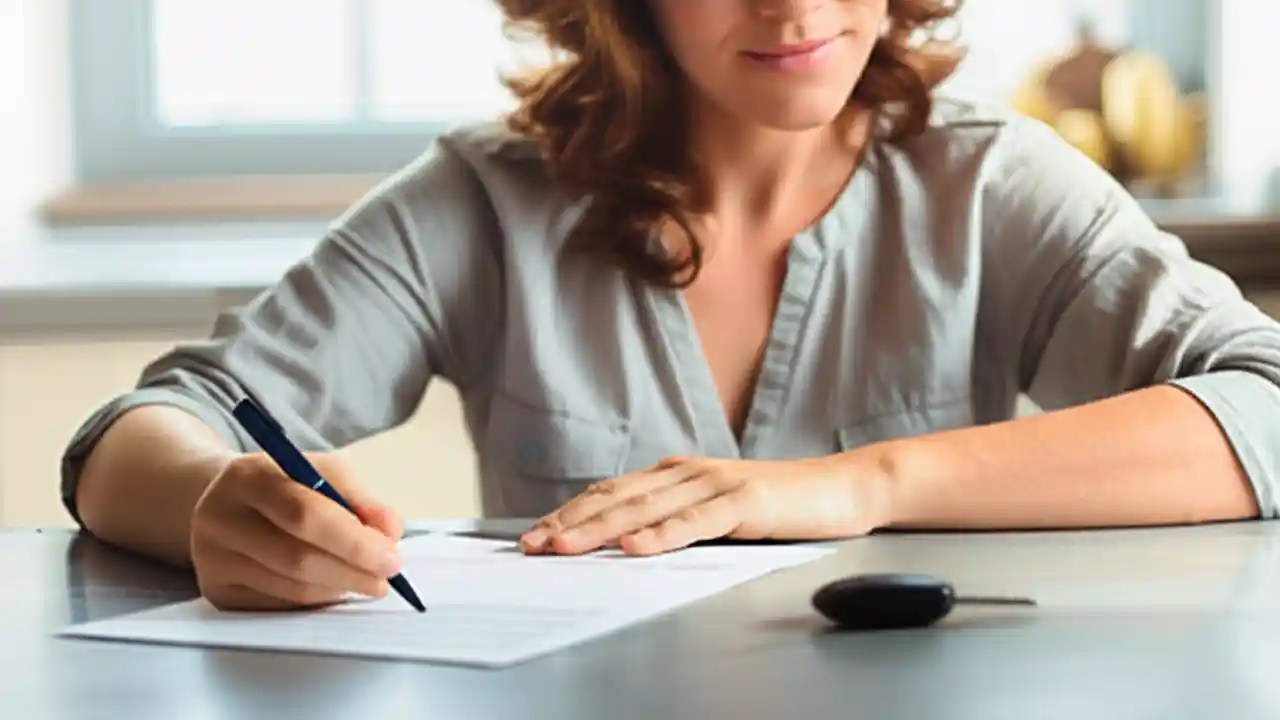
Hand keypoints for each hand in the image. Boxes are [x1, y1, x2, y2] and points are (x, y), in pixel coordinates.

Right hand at [191, 452, 404, 610]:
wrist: (226, 502)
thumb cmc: (286, 486)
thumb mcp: (322, 473)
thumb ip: (360, 500)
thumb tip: (390, 533)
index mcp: (248, 475)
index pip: (305, 513)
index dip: (353, 540)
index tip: (391, 556)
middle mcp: (220, 517)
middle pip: (296, 557)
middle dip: (352, 570)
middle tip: (386, 577)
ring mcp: (213, 558)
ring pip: (291, 587)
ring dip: (339, 587)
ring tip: (366, 580)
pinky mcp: (217, 591)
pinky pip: (280, 605)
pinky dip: (317, 599)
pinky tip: (333, 587)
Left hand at [518, 453, 890, 556]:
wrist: (840, 489)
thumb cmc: (777, 506)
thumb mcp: (714, 512)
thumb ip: (673, 519)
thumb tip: (623, 544)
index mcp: (676, 474)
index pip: (610, 493)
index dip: (569, 514)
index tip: (534, 537)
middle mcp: (688, 473)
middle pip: (616, 498)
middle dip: (569, 524)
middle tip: (532, 546)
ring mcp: (715, 483)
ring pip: (645, 508)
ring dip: (601, 530)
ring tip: (565, 547)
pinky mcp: (744, 501)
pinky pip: (695, 522)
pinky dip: (661, 535)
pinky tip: (635, 548)